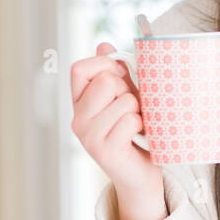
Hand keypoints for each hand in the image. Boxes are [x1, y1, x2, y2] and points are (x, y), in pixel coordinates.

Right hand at [70, 43, 161, 194]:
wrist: (141, 174)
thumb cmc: (135, 132)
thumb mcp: (125, 97)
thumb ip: (115, 73)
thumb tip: (103, 45)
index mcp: (79, 103)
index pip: (79, 68)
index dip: (104, 64)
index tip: (121, 74)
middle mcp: (78, 119)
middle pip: (105, 81)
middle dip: (127, 89)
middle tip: (132, 108)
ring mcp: (89, 136)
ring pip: (123, 100)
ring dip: (138, 110)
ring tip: (137, 124)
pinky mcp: (105, 150)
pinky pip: (130, 120)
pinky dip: (141, 126)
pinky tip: (138, 137)